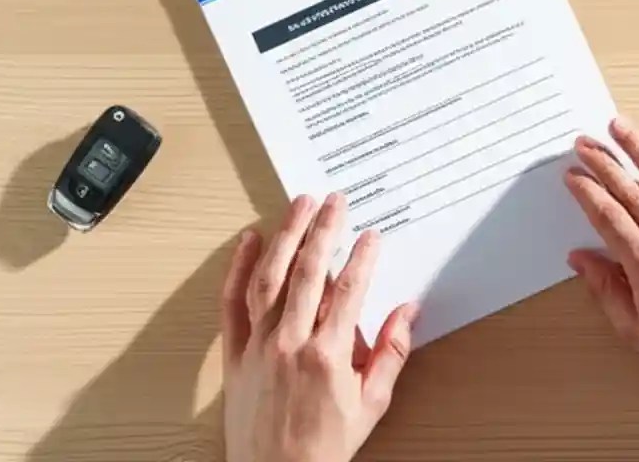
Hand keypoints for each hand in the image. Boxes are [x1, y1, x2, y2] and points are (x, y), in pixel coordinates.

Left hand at [221, 193, 418, 461]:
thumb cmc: (325, 446)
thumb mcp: (372, 403)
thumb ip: (390, 354)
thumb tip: (406, 313)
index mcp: (328, 355)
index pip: (349, 290)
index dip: (363, 257)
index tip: (372, 235)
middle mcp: (290, 343)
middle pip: (309, 272)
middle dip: (324, 230)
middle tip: (335, 201)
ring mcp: (259, 345)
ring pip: (271, 278)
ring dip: (286, 236)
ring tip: (298, 205)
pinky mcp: (235, 354)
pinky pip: (232, 303)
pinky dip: (239, 269)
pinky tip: (249, 241)